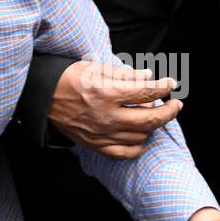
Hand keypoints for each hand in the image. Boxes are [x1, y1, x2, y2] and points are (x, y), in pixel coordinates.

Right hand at [49, 60, 181, 159]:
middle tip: (175, 105)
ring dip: (152, 125)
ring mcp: (102, 134)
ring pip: (140, 135)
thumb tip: (150, 76)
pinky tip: (140, 135)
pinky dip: (138, 145)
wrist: (44, 97)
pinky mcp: (96, 145)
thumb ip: (125, 74)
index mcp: (106, 93)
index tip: (171, 84)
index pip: (145, 92)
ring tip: (152, 115)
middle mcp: (106, 116)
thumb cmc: (69, 78)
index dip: (163, 88)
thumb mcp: (96, 68)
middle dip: (168, 112)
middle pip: (149, 119)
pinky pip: (126, 152)